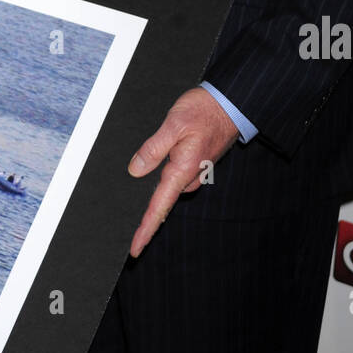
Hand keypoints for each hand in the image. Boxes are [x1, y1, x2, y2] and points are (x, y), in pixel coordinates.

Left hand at [127, 87, 238, 257]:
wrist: (230, 103)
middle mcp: (190, 177)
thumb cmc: (204, 111)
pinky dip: (163, 174)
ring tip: (136, 178)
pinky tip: (153, 165)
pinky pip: (174, 175)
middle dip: (144, 206)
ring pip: (167, 185)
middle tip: (123, 213)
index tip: (135, 249)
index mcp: (183, 170)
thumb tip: (135, 170)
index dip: (146, 229)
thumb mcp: (173, 124)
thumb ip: (153, 148)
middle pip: (161, 200)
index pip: (160, 207)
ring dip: (154, 185)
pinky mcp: (195, 164)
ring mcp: (194, 172)